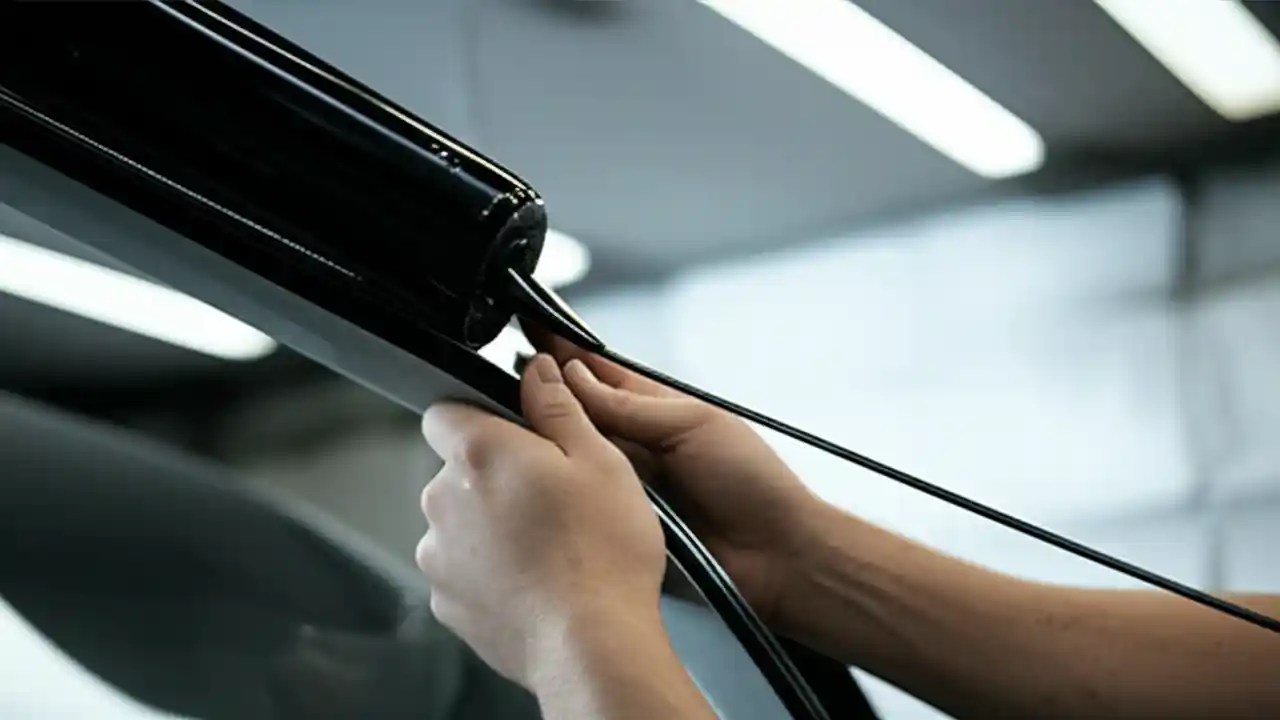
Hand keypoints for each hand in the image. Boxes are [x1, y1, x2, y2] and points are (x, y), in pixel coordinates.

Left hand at [415, 355, 666, 689]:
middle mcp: (444, 500)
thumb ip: (557, 408)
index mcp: (479, 454)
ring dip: (492, 526)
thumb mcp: (600, 461)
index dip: (480, 417)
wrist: (593, 645)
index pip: (445, 412)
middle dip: (496, 477)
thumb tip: (535, 370)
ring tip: (549, 546)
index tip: (514, 435)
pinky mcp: (446, 599)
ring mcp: (439, 555)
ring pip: (460, 521)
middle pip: (459, 470)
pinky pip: (463, 568)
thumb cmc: (603, 554)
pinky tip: (534, 579)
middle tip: (553, 498)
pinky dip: (491, 570)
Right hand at [527, 327, 828, 625]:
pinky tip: (533, 484)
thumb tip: (574, 378)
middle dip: (540, 400)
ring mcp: (626, 486)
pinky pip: (583, 502)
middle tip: (498, 384)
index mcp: (657, 409)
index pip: (599, 373)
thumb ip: (630, 408)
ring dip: (546, 448)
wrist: (777, 555)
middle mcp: (636, 445)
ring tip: (507, 428)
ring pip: (573, 458)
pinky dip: (562, 493)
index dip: (563, 353)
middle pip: (576, 415)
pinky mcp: (619, 524)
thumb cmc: (753, 483)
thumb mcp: (692, 425)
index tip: (527, 330)